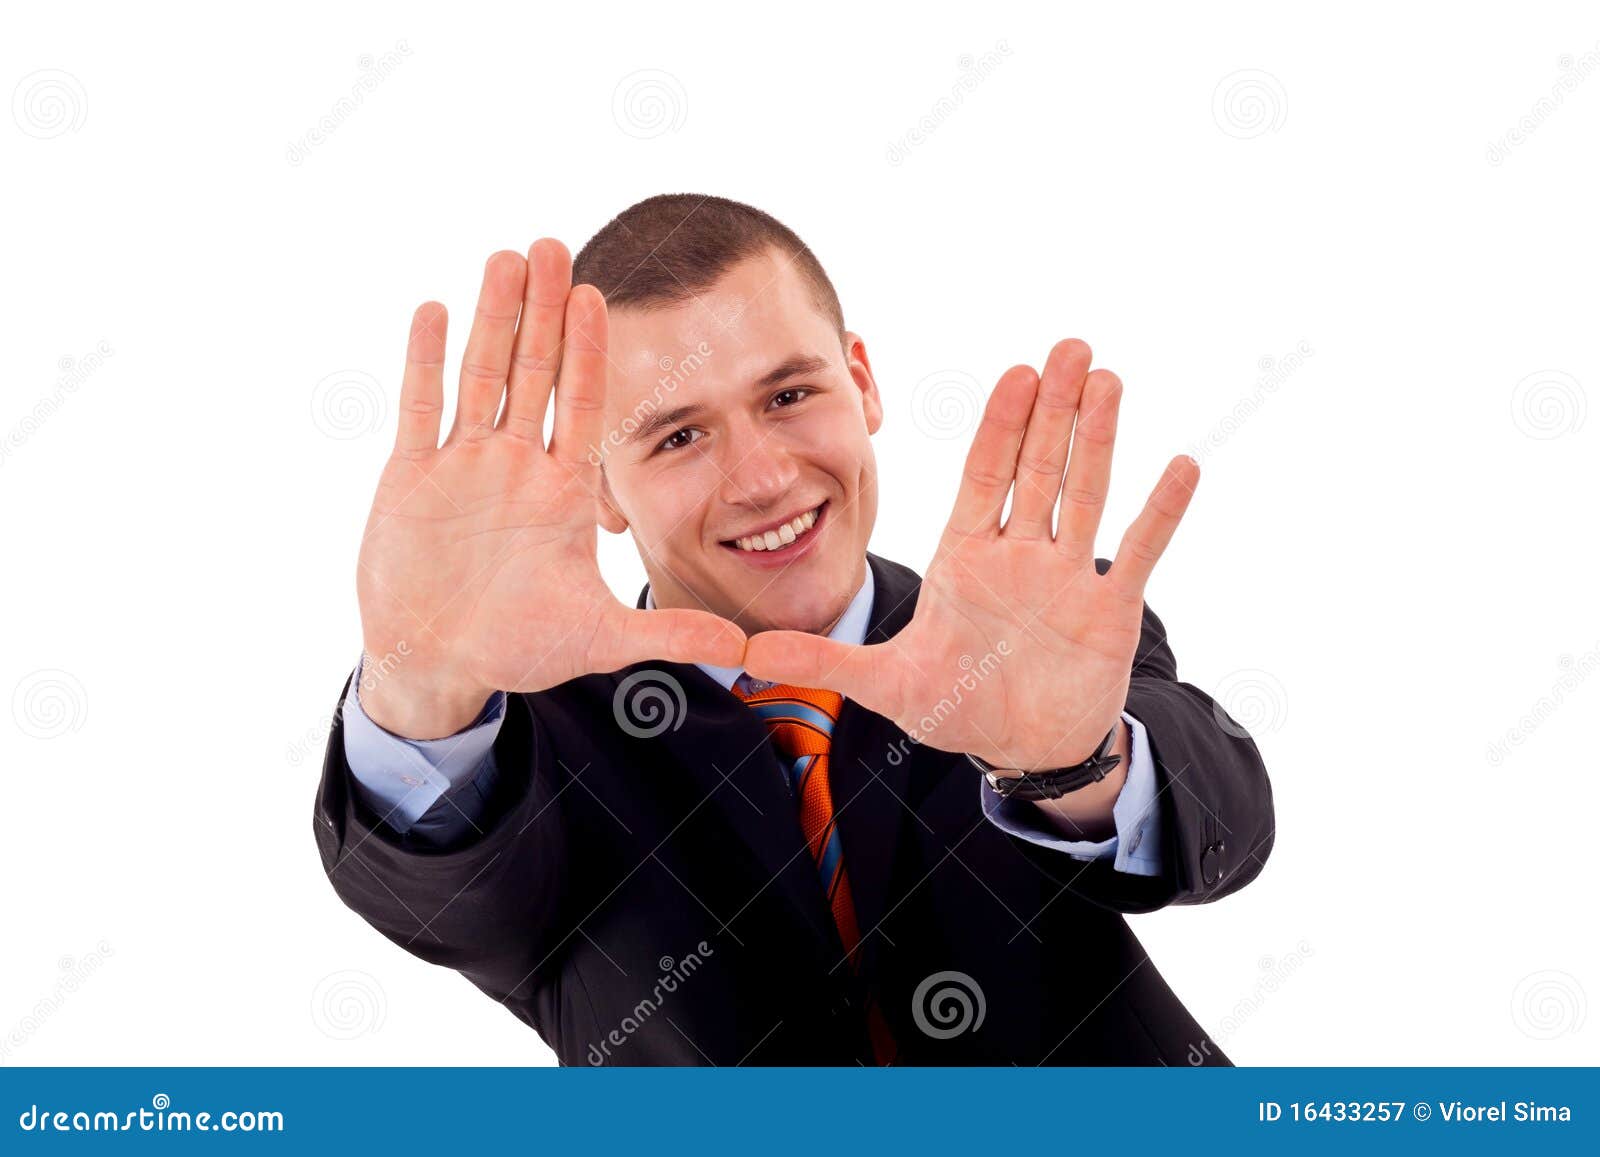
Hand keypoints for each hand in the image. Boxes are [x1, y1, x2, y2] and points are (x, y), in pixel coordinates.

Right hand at [356, 241, 744, 737]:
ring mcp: (463, 466)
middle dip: (542, 310)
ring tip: (503, 257)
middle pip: (533, 371)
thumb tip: (742, 647)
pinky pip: (421, 408)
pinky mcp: (412, 479)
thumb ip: (668, 634)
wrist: (442, 665)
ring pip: (480, 375)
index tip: (598, 292)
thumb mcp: (599, 638)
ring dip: (489, 317)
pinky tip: (435, 310)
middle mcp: (516, 466)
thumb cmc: (517, 648)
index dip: (589, 349)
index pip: (584, 404)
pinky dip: (426, 362)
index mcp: (562, 491)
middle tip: (552, 244)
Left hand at [743, 340, 1196, 769]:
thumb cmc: (959, 706)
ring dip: (1098, 439)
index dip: (1001, 425)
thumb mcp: (887, 682)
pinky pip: (1140, 551)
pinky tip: (1181, 465)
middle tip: (1070, 347)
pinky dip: (1160, 513)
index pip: (985, 476)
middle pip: (1038, 467)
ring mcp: (1068, 577)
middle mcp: (1021, 554)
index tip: (1016, 373)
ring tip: (1110, 380)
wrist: (1023, 749)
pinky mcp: (1111, 610)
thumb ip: (825, 660)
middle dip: (1052, 409)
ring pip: (1086, 493)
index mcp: (968, 558)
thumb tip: (751, 652)